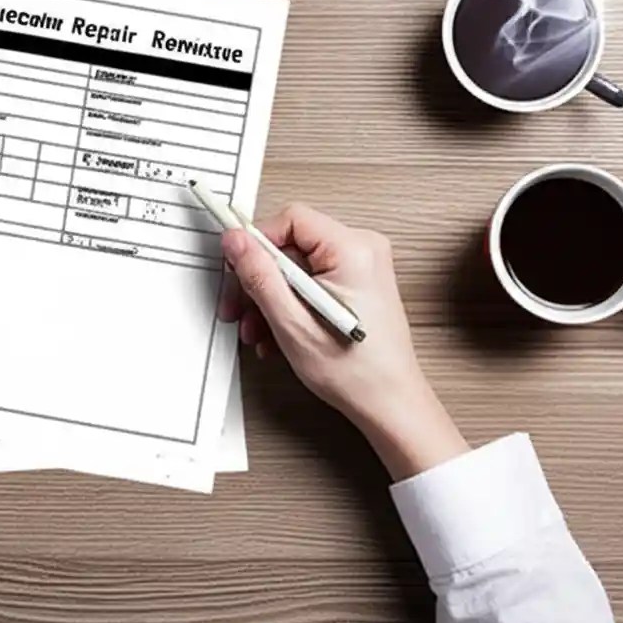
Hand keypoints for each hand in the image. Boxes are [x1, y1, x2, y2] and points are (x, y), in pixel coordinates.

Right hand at [219, 204, 466, 479]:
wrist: (389, 403)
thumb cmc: (356, 372)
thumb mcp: (292, 323)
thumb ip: (260, 276)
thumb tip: (236, 242)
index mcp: (353, 251)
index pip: (290, 219)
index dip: (256, 242)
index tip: (234, 265)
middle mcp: (362, 250)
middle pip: (290, 245)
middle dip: (258, 279)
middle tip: (238, 307)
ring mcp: (361, 267)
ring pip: (296, 267)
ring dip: (269, 297)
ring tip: (258, 330)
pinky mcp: (356, 283)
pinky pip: (310, 280)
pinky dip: (288, 303)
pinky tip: (277, 332)